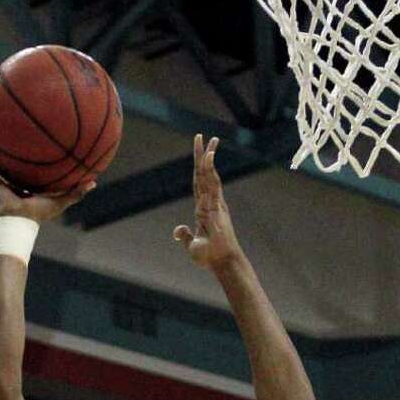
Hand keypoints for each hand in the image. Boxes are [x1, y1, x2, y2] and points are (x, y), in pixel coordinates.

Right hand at [0, 131, 92, 224]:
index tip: (31, 137)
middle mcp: (12, 181)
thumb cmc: (40, 214)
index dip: (28, 153)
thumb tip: (94, 182)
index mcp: (27, 184)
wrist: (21, 222)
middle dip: (8, 144)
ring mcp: (0, 181)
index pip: (27, 166)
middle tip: (9, 125)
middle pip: (9, 159)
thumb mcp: (60, 200)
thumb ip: (76, 191)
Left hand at [173, 136, 241, 271]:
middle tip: (202, 136)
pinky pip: (212, 184)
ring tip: (210, 140)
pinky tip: (209, 157)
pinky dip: (210, 169)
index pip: (199, 183)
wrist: (221, 263)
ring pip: (210, 175)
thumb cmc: (210, 257)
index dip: (198, 168)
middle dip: (203, 155)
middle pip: (205, 174)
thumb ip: (185, 236)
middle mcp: (210, 202)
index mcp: (203, 209)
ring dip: (209, 157)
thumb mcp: (192, 246)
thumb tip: (177, 230)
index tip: (200, 153)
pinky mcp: (217, 205)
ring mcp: (215, 203)